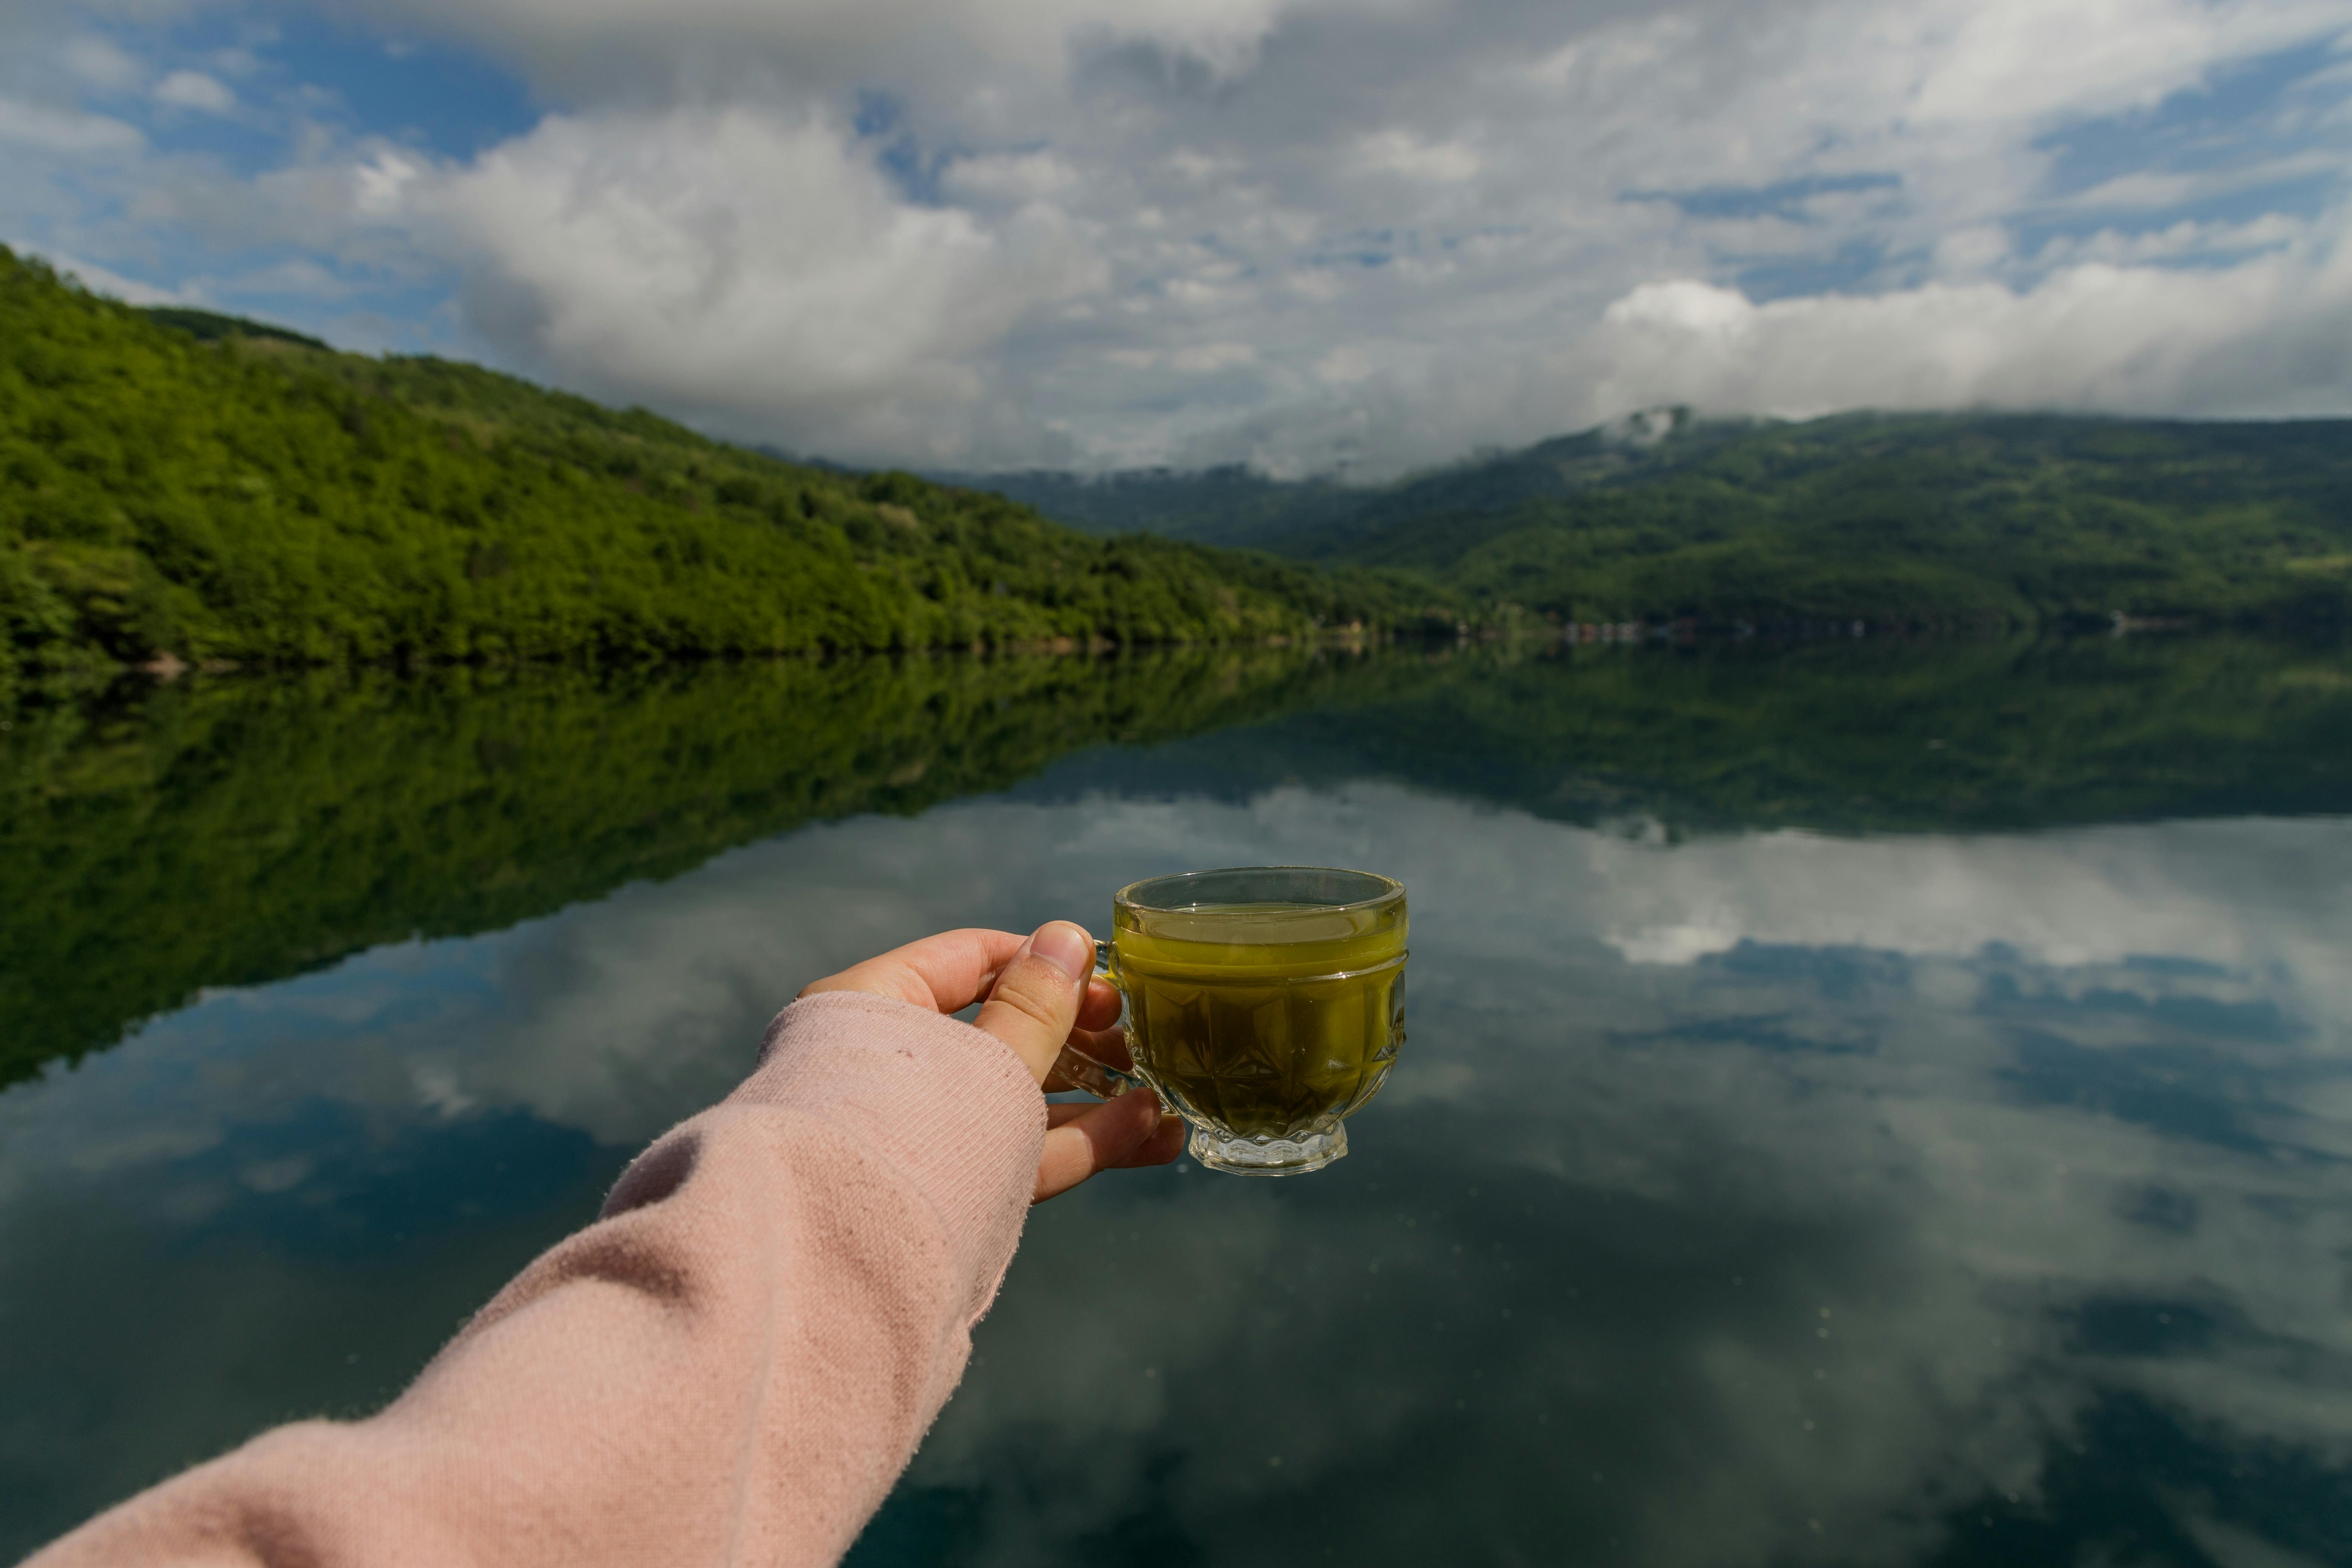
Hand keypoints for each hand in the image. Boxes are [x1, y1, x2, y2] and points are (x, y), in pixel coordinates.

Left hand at [799, 924, 1185, 1201]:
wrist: (842, 1267)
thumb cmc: (906, 1136)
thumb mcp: (986, 1060)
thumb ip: (1033, 1006)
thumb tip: (1066, 937)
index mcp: (875, 1006)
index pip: (968, 960)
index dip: (1042, 962)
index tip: (1104, 979)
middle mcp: (892, 1067)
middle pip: (1000, 1033)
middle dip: (1080, 1038)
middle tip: (1137, 1038)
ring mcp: (920, 1133)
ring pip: (1017, 1101)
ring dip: (1094, 1101)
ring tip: (1166, 1098)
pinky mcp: (947, 1189)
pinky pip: (1016, 1151)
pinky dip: (1079, 1142)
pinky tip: (1147, 1133)